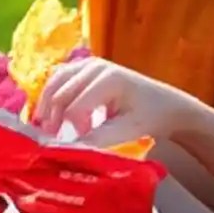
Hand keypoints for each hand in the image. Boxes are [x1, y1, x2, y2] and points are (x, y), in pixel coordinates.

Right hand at [34, 58, 198, 147]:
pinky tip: (58, 116)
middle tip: (52, 139)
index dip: (65, 128)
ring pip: (54, 83)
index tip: (67, 147)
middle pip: (58, 91)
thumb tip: (67, 149)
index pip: (74, 106)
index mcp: (109, 79)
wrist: (164, 104)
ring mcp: (89, 63)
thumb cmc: (148, 117)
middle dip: (52, 117)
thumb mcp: (126, 131)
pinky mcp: (85, 67)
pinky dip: (54, 97)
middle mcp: (96, 66)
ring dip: (49, 106)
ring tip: (51, 129)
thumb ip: (97, 139)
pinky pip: (60, 79)